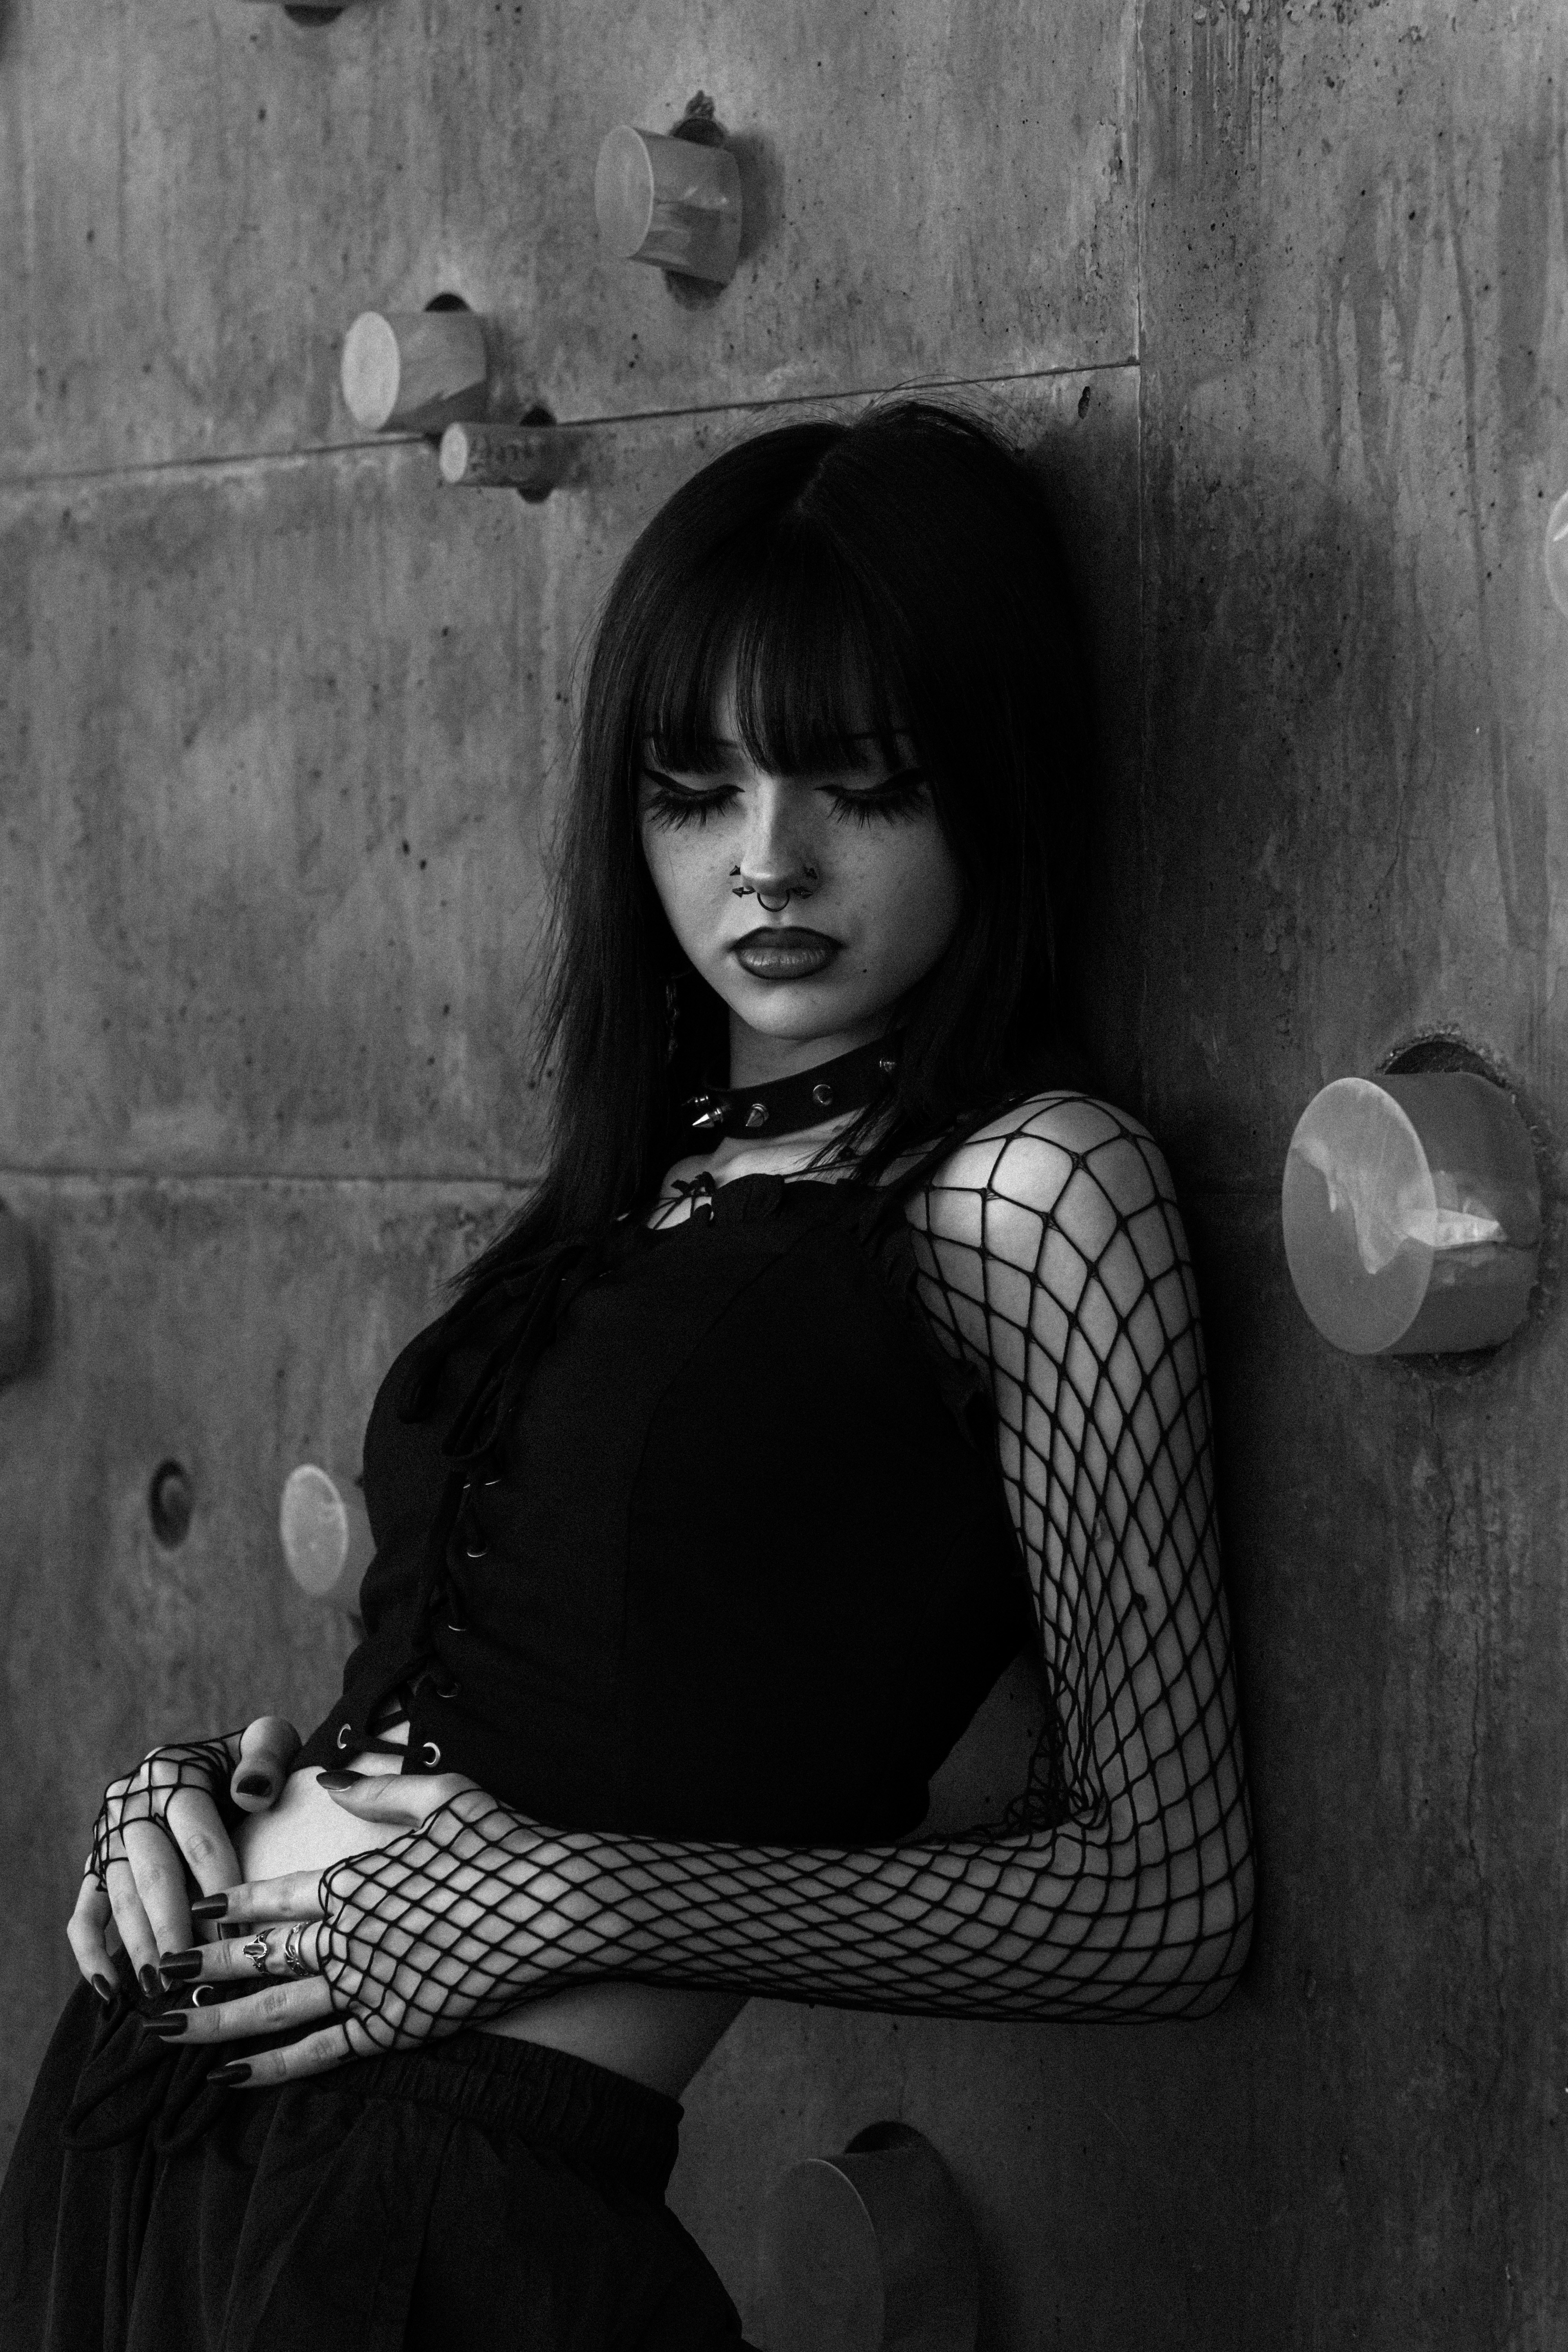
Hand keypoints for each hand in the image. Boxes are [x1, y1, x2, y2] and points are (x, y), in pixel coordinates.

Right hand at [69, 1717, 300, 2000]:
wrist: (211, 1762)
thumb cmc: (249, 1761)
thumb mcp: (265, 1741)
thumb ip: (266, 1757)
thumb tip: (250, 1793)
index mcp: (172, 1773)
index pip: (198, 1837)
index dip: (220, 1885)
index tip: (239, 1931)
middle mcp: (131, 1804)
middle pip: (155, 1873)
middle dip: (173, 1925)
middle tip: (190, 1968)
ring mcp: (107, 1838)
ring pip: (121, 1898)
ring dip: (139, 1945)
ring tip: (160, 1985)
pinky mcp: (94, 1868)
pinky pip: (84, 1916)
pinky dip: (90, 1955)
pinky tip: (111, 1989)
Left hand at [144, 1772, 578, 2086]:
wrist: (560, 1904)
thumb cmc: (506, 1842)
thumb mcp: (444, 1795)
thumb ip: (379, 1788)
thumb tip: (328, 1774)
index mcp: (358, 1878)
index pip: (271, 1895)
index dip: (224, 1904)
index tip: (188, 1909)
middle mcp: (353, 1935)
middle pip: (257, 1955)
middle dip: (198, 1967)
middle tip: (150, 1978)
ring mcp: (374, 1984)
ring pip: (275, 2008)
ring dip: (215, 2023)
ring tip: (165, 2033)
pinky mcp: (400, 2025)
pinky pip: (324, 2052)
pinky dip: (275, 2067)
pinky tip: (235, 2078)